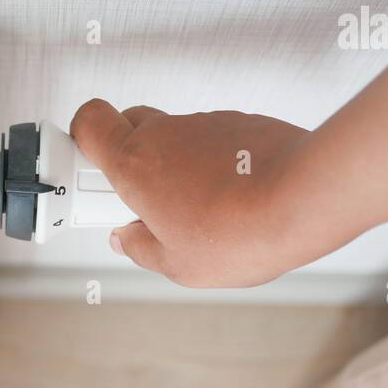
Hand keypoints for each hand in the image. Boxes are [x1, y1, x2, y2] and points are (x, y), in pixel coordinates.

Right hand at [70, 99, 311, 286]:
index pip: (88, 122)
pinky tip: (234, 197)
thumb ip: (140, 248)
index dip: (81, 141)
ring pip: (174, 135)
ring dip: (175, 164)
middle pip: (128, 125)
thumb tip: (126, 239)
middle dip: (126, 155)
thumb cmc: (240, 232)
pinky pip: (212, 140)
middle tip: (140, 197)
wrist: (306, 199)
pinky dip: (213, 163)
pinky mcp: (241, 122)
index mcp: (134, 164)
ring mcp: (204, 124)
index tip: (87, 173)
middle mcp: (165, 134)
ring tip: (201, 209)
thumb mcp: (177, 264)